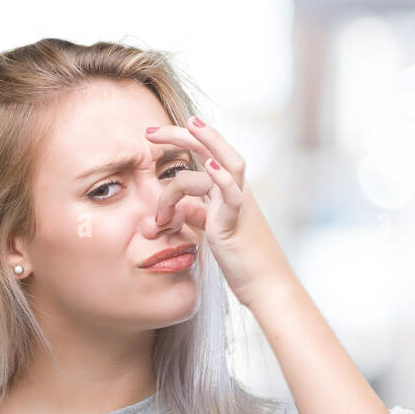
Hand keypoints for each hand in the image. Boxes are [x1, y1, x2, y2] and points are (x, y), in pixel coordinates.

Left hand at [145, 116, 295, 310]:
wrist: (265, 285)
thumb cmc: (241, 260)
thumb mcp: (213, 230)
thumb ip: (197, 214)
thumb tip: (177, 207)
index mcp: (228, 192)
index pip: (205, 155)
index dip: (182, 141)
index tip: (151, 136)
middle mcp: (237, 192)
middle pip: (213, 150)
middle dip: (182, 134)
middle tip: (149, 131)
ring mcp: (239, 205)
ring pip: (225, 164)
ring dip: (207, 144)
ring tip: (186, 128)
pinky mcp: (237, 223)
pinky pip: (233, 195)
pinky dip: (223, 179)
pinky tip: (210, 166)